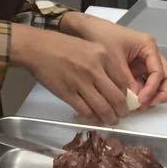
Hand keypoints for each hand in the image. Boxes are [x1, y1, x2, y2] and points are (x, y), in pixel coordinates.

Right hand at [10, 24, 134, 125]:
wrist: (38, 47)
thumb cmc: (63, 46)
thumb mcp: (90, 47)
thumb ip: (105, 64)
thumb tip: (116, 86)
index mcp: (103, 56)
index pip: (124, 82)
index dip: (128, 96)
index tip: (127, 101)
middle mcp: (95, 69)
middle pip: (117, 98)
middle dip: (122, 111)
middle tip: (121, 115)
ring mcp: (81, 82)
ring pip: (103, 108)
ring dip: (109, 118)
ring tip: (110, 121)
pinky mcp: (68, 93)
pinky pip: (86, 111)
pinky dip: (93, 119)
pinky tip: (95, 120)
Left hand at [60, 12, 166, 108]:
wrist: (88, 30)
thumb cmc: (101, 35)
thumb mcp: (113, 58)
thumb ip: (125, 78)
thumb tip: (135, 98)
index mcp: (148, 46)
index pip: (159, 71)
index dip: (153, 88)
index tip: (142, 99)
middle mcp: (150, 54)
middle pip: (166, 77)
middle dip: (161, 93)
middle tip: (148, 104)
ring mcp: (144, 63)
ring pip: (158, 82)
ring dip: (152, 95)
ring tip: (139, 106)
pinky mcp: (136, 71)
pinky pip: (144, 85)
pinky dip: (142, 94)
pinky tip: (133, 102)